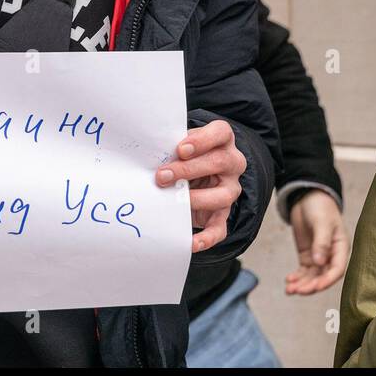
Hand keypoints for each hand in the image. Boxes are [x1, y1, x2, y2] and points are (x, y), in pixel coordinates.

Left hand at [155, 120, 245, 253]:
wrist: (199, 174)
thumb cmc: (185, 156)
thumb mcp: (181, 145)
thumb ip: (170, 147)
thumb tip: (143, 153)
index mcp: (222, 140)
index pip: (221, 133)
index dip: (203, 141)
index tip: (180, 149)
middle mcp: (232, 163)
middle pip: (219, 162)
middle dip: (189, 170)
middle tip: (162, 176)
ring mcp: (230, 189)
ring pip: (223, 196)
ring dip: (196, 199)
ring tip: (173, 201)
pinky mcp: (223, 214)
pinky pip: (220, 228)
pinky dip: (207, 238)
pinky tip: (191, 242)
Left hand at [284, 190, 348, 294]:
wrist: (308, 197)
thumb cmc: (321, 207)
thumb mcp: (322, 223)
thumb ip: (322, 242)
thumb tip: (319, 262)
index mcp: (341, 248)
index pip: (337, 270)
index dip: (327, 280)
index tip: (315, 287)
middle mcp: (331, 256)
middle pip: (323, 277)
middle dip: (311, 286)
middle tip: (298, 290)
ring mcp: (318, 257)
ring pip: (312, 277)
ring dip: (302, 285)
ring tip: (289, 289)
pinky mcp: (307, 256)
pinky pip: (303, 271)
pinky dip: (296, 278)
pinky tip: (288, 281)